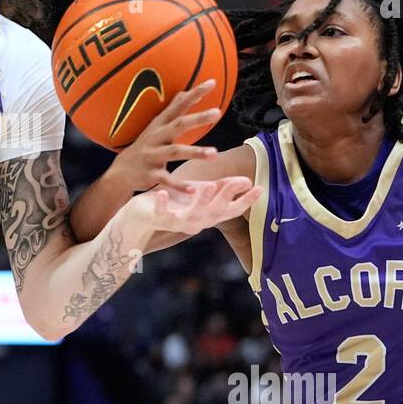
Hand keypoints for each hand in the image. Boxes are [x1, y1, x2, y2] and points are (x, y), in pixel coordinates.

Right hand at [106, 81, 223, 193]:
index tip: (212, 83)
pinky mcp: (151, 174)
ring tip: (215, 153)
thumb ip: (172, 110)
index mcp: (160, 125)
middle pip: (178, 125)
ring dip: (195, 152)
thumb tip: (185, 91)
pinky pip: (167, 179)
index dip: (194, 94)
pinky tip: (193, 189)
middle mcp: (156, 137)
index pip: (179, 105)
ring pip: (175, 152)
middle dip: (197, 118)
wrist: (121, 171)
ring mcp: (153, 155)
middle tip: (217, 112)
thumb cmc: (145, 146)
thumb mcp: (156, 127)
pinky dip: (179, 185)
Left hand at [135, 177, 261, 236]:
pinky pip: (162, 213)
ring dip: (201, 201)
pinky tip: (163, 192)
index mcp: (208, 215)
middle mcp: (197, 222)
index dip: (246, 201)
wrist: (142, 216)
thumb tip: (249, 181)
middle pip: (215, 212)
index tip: (260, 188)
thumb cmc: (175, 202)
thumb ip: (223, 188)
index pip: (232, 210)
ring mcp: (178, 222)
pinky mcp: (159, 219)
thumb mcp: (201, 192)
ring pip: (193, 214)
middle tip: (235, 182)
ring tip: (207, 186)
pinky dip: (163, 204)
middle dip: (225, 197)